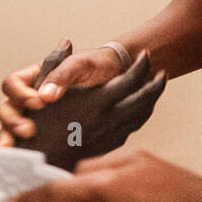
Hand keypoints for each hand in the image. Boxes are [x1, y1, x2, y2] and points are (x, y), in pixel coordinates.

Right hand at [0, 40, 124, 145]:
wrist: (117, 77)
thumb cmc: (96, 66)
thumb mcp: (80, 64)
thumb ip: (62, 75)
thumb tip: (46, 96)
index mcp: (35, 77)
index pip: (12, 84)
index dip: (19, 94)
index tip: (38, 103)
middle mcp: (31, 97)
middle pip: (6, 109)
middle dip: (12, 122)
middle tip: (28, 131)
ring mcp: (38, 117)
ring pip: (13, 128)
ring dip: (14, 139)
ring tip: (24, 152)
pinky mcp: (49, 133)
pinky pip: (32, 142)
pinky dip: (29, 151)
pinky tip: (33, 163)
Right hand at [15, 51, 166, 170]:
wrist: (39, 160)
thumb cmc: (38, 123)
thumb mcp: (41, 88)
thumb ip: (56, 63)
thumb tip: (65, 40)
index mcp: (95, 102)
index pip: (130, 81)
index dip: (142, 65)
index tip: (146, 54)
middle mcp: (107, 120)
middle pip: (143, 100)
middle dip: (156, 84)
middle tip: (162, 72)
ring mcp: (110, 135)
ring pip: (141, 115)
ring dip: (151, 99)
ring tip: (155, 87)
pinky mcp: (108, 146)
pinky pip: (132, 128)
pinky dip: (140, 115)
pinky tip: (138, 109)